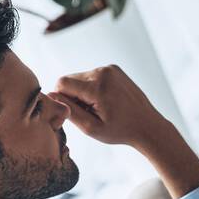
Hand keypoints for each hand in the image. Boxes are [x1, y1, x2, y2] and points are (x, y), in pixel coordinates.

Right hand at [49, 65, 163, 147]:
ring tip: (99, 107)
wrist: (147, 125)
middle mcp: (104, 72)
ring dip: (83, 92)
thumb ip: (69, 110)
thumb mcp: (91, 128)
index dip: (62, 98)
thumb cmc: (120, 130)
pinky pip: (92, 76)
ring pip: (80, 77)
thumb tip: (50, 95)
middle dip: (74, 95)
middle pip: (70, 79)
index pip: (62, 83)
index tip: (75, 111)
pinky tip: (106, 100)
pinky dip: (93, 87)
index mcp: (98, 87)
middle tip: (89, 111)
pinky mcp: (115, 69)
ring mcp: (111, 68)